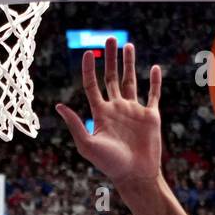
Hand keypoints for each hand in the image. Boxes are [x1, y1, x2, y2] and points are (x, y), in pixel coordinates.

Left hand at [56, 40, 162, 187]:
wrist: (135, 176)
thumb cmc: (110, 164)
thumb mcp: (88, 145)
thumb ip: (75, 125)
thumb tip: (59, 106)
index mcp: (101, 114)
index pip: (92, 85)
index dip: (90, 69)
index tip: (89, 52)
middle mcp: (116, 109)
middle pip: (111, 78)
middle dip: (110, 58)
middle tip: (109, 38)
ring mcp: (134, 111)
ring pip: (130, 81)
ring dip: (129, 63)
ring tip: (128, 45)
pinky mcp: (150, 116)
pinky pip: (153, 94)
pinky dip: (155, 81)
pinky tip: (155, 68)